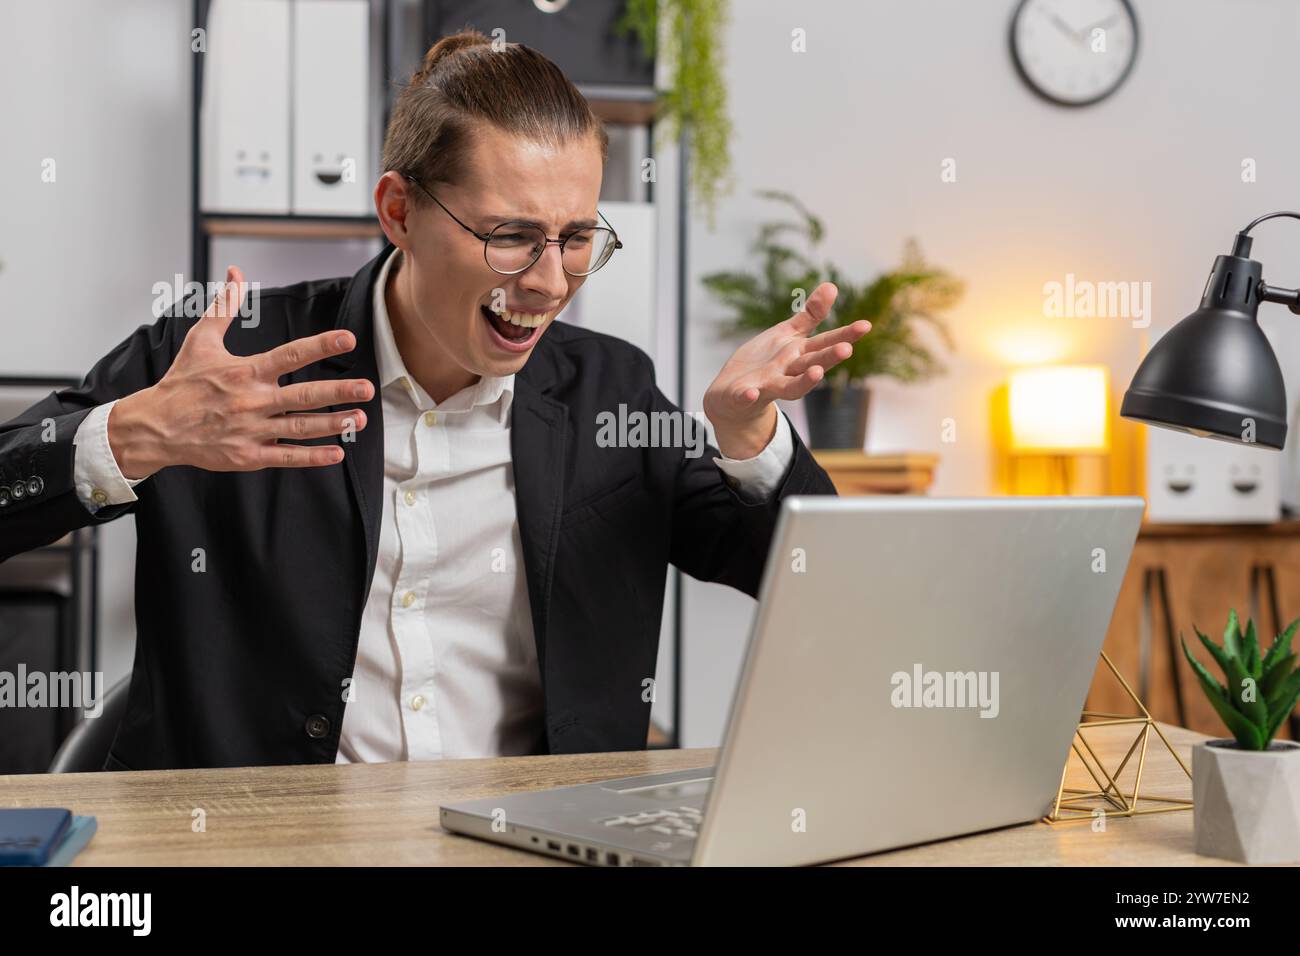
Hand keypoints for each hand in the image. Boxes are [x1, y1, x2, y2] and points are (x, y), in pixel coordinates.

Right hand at [109, 266, 374, 478]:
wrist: (155, 427)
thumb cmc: (182, 382)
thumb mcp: (200, 340)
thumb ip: (225, 307)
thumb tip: (236, 273)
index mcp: (245, 371)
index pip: (290, 355)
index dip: (320, 345)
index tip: (348, 339)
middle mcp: (252, 400)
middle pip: (303, 395)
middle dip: (338, 391)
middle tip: (368, 388)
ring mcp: (251, 430)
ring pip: (300, 427)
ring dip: (333, 423)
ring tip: (361, 417)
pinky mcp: (248, 455)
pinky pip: (285, 456)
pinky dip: (312, 457)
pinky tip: (337, 452)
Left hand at [703, 282, 869, 459]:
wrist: (732, 395)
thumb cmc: (766, 362)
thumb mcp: (787, 335)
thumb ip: (810, 315)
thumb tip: (832, 286)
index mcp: (799, 354)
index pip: (824, 343)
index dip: (844, 335)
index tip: (865, 326)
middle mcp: (788, 371)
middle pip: (811, 363)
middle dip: (828, 358)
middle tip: (846, 350)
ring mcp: (767, 385)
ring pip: (789, 386)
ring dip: (803, 382)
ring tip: (816, 373)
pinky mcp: (743, 395)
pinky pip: (745, 396)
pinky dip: (748, 395)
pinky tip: (750, 392)